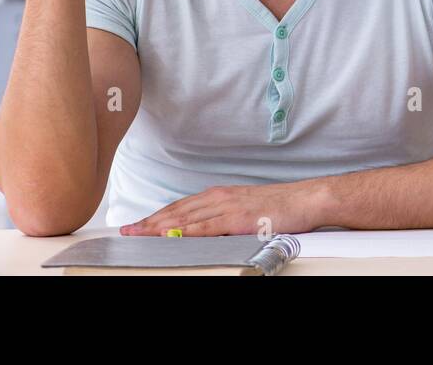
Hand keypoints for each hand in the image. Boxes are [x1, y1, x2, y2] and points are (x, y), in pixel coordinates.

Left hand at [118, 180, 329, 236]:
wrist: (304, 199)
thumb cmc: (280, 206)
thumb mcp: (245, 209)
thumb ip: (223, 218)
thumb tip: (203, 231)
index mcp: (220, 196)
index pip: (181, 206)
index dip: (157, 215)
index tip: (138, 223)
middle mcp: (219, 197)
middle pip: (177, 211)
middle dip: (150, 221)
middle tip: (127, 230)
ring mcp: (227, 206)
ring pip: (186, 217)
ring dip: (159, 225)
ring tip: (139, 233)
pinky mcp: (237, 218)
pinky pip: (206, 227)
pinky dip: (185, 231)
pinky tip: (171, 235)